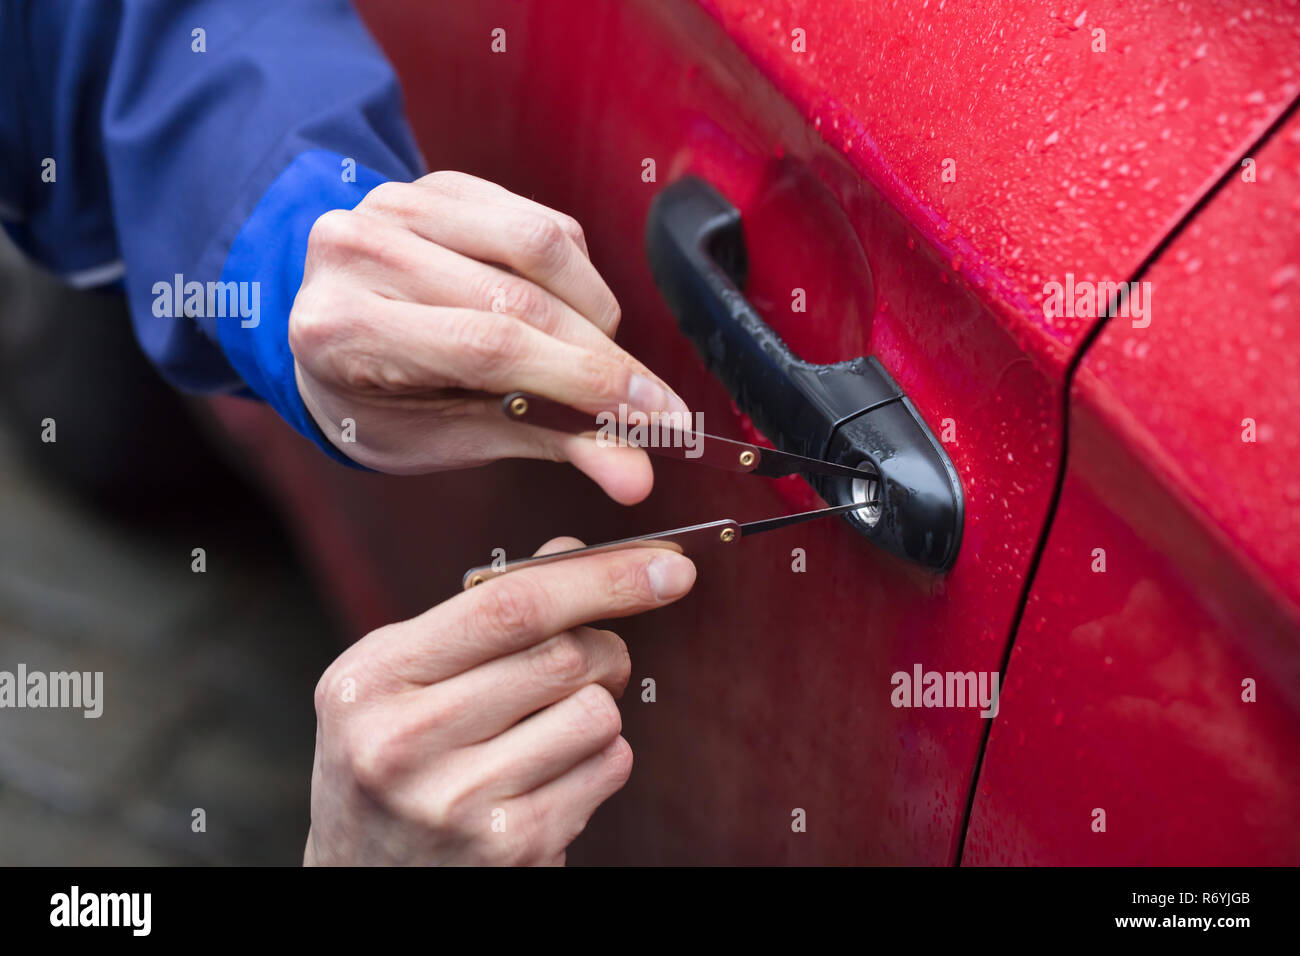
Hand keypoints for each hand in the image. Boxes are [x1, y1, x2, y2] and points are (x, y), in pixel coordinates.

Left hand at [289, 170, 688, 503]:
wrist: (325, 329)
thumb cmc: (381, 399)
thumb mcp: (449, 437)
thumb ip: (546, 443)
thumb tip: (634, 473)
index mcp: (343, 330)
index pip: (490, 348)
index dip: (585, 380)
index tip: (654, 416)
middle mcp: (359, 253)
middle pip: (520, 299)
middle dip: (603, 358)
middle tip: (650, 403)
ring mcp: (394, 205)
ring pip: (539, 243)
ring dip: (593, 308)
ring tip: (592, 353)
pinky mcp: (436, 183)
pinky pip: (538, 219)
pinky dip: (573, 271)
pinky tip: (560, 308)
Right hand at [303, 538, 696, 865]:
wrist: (366, 875)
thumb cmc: (392, 757)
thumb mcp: (405, 676)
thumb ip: (483, 612)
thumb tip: (573, 554)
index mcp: (374, 678)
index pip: (509, 606)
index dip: (600, 577)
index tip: (665, 563)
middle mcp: (405, 741)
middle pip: (565, 656)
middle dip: (605, 647)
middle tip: (596, 659)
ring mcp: (459, 802)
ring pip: (597, 712)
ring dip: (599, 708)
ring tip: (556, 725)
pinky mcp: (512, 846)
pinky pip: (609, 767)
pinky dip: (602, 757)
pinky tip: (555, 771)